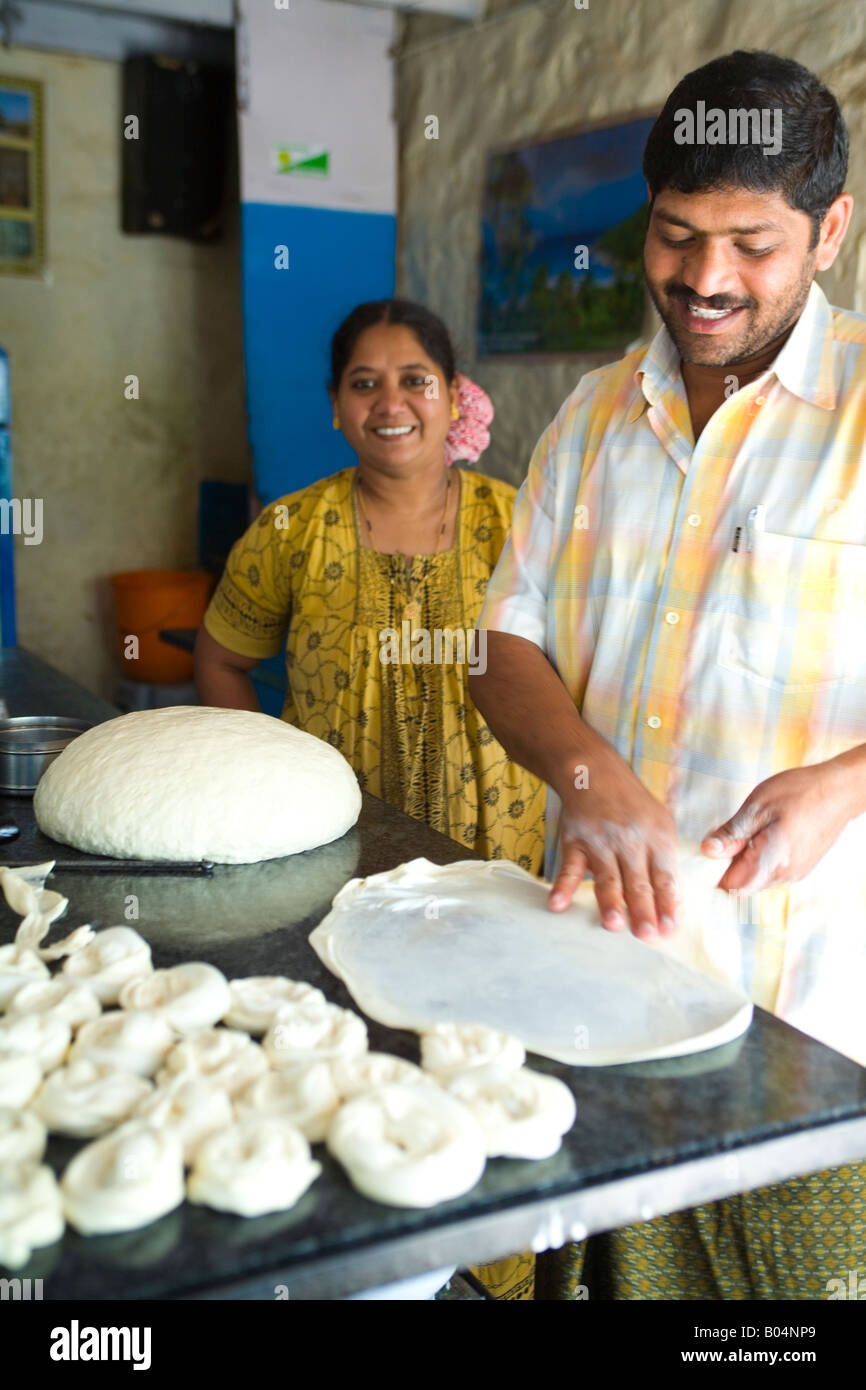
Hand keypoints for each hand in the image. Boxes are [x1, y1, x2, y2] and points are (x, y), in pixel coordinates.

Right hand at [549, 750, 679, 940]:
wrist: (595, 773)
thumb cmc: (633, 806)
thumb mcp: (660, 824)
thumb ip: (664, 861)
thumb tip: (672, 903)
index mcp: (657, 838)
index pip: (665, 877)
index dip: (668, 904)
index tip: (670, 929)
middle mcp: (630, 841)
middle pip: (638, 882)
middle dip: (643, 911)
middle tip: (647, 936)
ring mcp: (601, 842)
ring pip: (607, 877)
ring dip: (610, 902)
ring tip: (614, 925)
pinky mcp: (575, 842)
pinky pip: (569, 867)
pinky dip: (562, 886)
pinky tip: (557, 905)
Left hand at [700, 761, 855, 891]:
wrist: (839, 791)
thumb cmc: (799, 793)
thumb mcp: (757, 807)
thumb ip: (732, 834)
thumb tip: (707, 851)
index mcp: (772, 861)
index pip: (731, 885)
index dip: (716, 869)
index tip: (713, 847)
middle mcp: (784, 875)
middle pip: (743, 883)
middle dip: (730, 863)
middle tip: (731, 832)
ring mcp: (795, 874)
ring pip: (757, 878)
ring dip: (747, 860)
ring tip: (752, 829)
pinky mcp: (801, 868)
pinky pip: (772, 872)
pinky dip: (762, 858)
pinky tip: (766, 834)